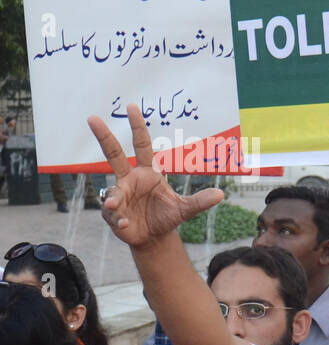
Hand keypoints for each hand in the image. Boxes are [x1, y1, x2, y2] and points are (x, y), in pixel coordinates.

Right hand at [87, 104, 223, 247]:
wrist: (154, 237)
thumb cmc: (166, 216)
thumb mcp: (185, 209)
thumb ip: (199, 201)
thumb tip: (221, 194)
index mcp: (147, 172)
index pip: (142, 145)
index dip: (138, 127)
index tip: (132, 107)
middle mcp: (130, 179)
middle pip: (113, 153)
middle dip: (103, 135)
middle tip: (92, 117)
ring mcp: (119, 194)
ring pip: (112, 190)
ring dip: (114, 198)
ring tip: (115, 205)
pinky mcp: (113, 213)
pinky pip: (112, 213)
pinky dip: (118, 218)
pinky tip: (125, 224)